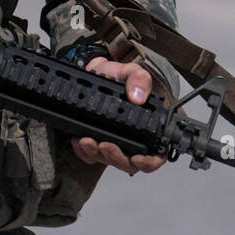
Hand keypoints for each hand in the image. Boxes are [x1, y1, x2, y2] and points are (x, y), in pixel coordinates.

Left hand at [70, 57, 166, 175]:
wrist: (94, 73)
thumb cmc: (115, 76)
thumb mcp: (130, 71)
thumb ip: (139, 79)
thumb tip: (138, 98)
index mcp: (147, 126)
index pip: (156, 155)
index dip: (149, 162)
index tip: (137, 158)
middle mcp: (132, 139)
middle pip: (129, 163)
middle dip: (116, 158)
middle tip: (105, 145)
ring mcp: (113, 143)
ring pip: (108, 161)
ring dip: (97, 154)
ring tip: (87, 141)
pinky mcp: (95, 143)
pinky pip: (90, 156)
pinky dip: (83, 151)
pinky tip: (78, 140)